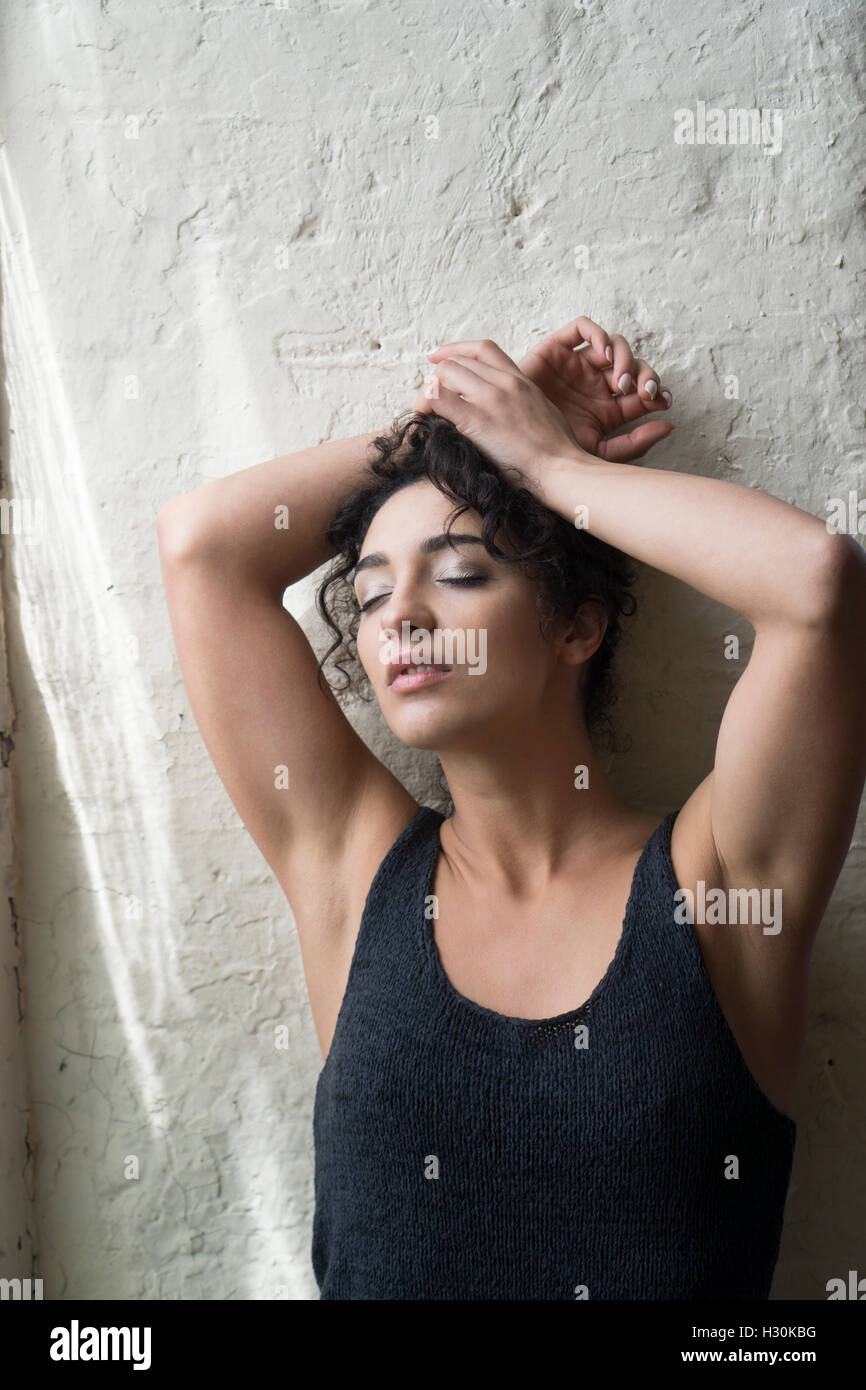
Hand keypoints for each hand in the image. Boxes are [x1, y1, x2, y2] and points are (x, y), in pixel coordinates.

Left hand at [413, 338, 588, 490]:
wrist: (562, 470)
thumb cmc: (558, 452)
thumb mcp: (543, 411)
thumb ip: (522, 401)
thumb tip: (507, 407)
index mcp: (520, 380)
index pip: (482, 349)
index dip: (456, 350)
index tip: (439, 359)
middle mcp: (504, 383)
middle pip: (457, 361)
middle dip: (439, 377)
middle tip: (431, 400)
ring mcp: (491, 399)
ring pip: (443, 374)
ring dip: (430, 392)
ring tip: (429, 413)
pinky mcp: (477, 421)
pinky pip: (438, 398)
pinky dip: (426, 405)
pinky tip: (428, 420)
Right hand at [516, 315, 673, 462]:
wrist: (514, 443)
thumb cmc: (551, 452)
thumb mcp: (597, 453)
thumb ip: (633, 445)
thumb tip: (669, 426)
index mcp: (609, 407)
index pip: (642, 391)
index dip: (657, 391)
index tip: (661, 401)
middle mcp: (597, 383)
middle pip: (633, 366)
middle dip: (644, 375)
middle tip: (641, 391)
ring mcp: (578, 364)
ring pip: (612, 345)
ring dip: (624, 358)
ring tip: (620, 380)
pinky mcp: (558, 348)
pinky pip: (582, 329)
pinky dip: (598, 335)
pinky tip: (604, 355)